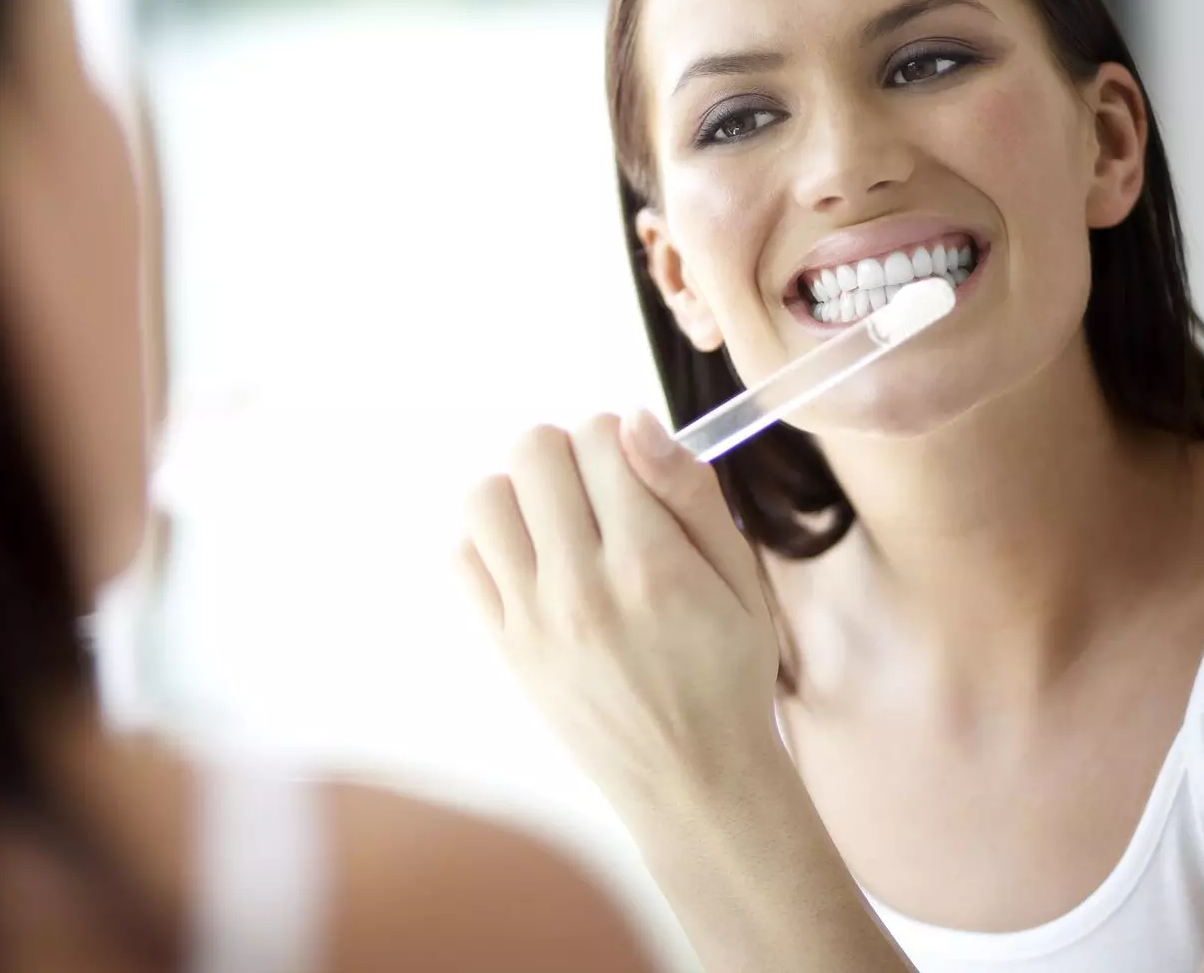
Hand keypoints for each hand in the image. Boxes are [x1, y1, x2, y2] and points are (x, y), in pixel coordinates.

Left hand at [457, 410, 784, 814]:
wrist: (693, 783)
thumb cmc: (728, 675)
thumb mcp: (741, 580)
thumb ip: (691, 494)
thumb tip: (635, 420)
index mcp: (650, 564)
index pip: (600, 437)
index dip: (620, 437)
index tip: (636, 470)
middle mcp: (581, 586)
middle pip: (534, 451)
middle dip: (568, 451)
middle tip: (597, 491)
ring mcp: (533, 619)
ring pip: (486, 496)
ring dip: (522, 492)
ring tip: (560, 523)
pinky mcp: (505, 647)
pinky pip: (462, 559)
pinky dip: (490, 544)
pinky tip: (533, 563)